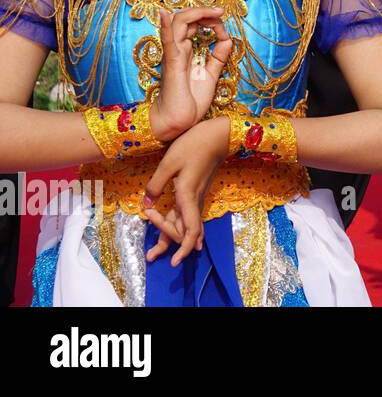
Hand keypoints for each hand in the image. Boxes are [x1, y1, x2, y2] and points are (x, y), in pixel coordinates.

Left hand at [142, 116, 228, 265]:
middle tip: (151, 254)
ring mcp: (197, 197)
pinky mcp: (197, 192)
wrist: (218, 136)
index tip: (173, 262)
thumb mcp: (169, 162)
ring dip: (172, 239)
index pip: (190, 230)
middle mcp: (194, 200)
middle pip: (185, 231)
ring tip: (157, 250)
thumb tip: (147, 205)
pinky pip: (188, 215)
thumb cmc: (193, 144)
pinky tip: (176, 231)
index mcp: (187, 196)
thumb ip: (156, 185)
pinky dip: (180, 227)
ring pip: (186, 224)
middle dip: (169, 245)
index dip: (184, 248)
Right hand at [151, 7, 232, 141]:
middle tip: (221, 11)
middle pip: (186, 18)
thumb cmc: (190, 100)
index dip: (210, 19)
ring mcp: (173, 53)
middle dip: (203, 11)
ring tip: (215, 12)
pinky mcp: (171, 62)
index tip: (225, 26)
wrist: (178, 121)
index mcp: (186, 50)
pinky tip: (165, 14)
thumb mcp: (211, 74)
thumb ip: (218, 57)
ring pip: (179, 22)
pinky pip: (167, 40)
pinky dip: (166, 25)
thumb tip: (228, 38)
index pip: (195, 24)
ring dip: (196, 13)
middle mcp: (178, 48)